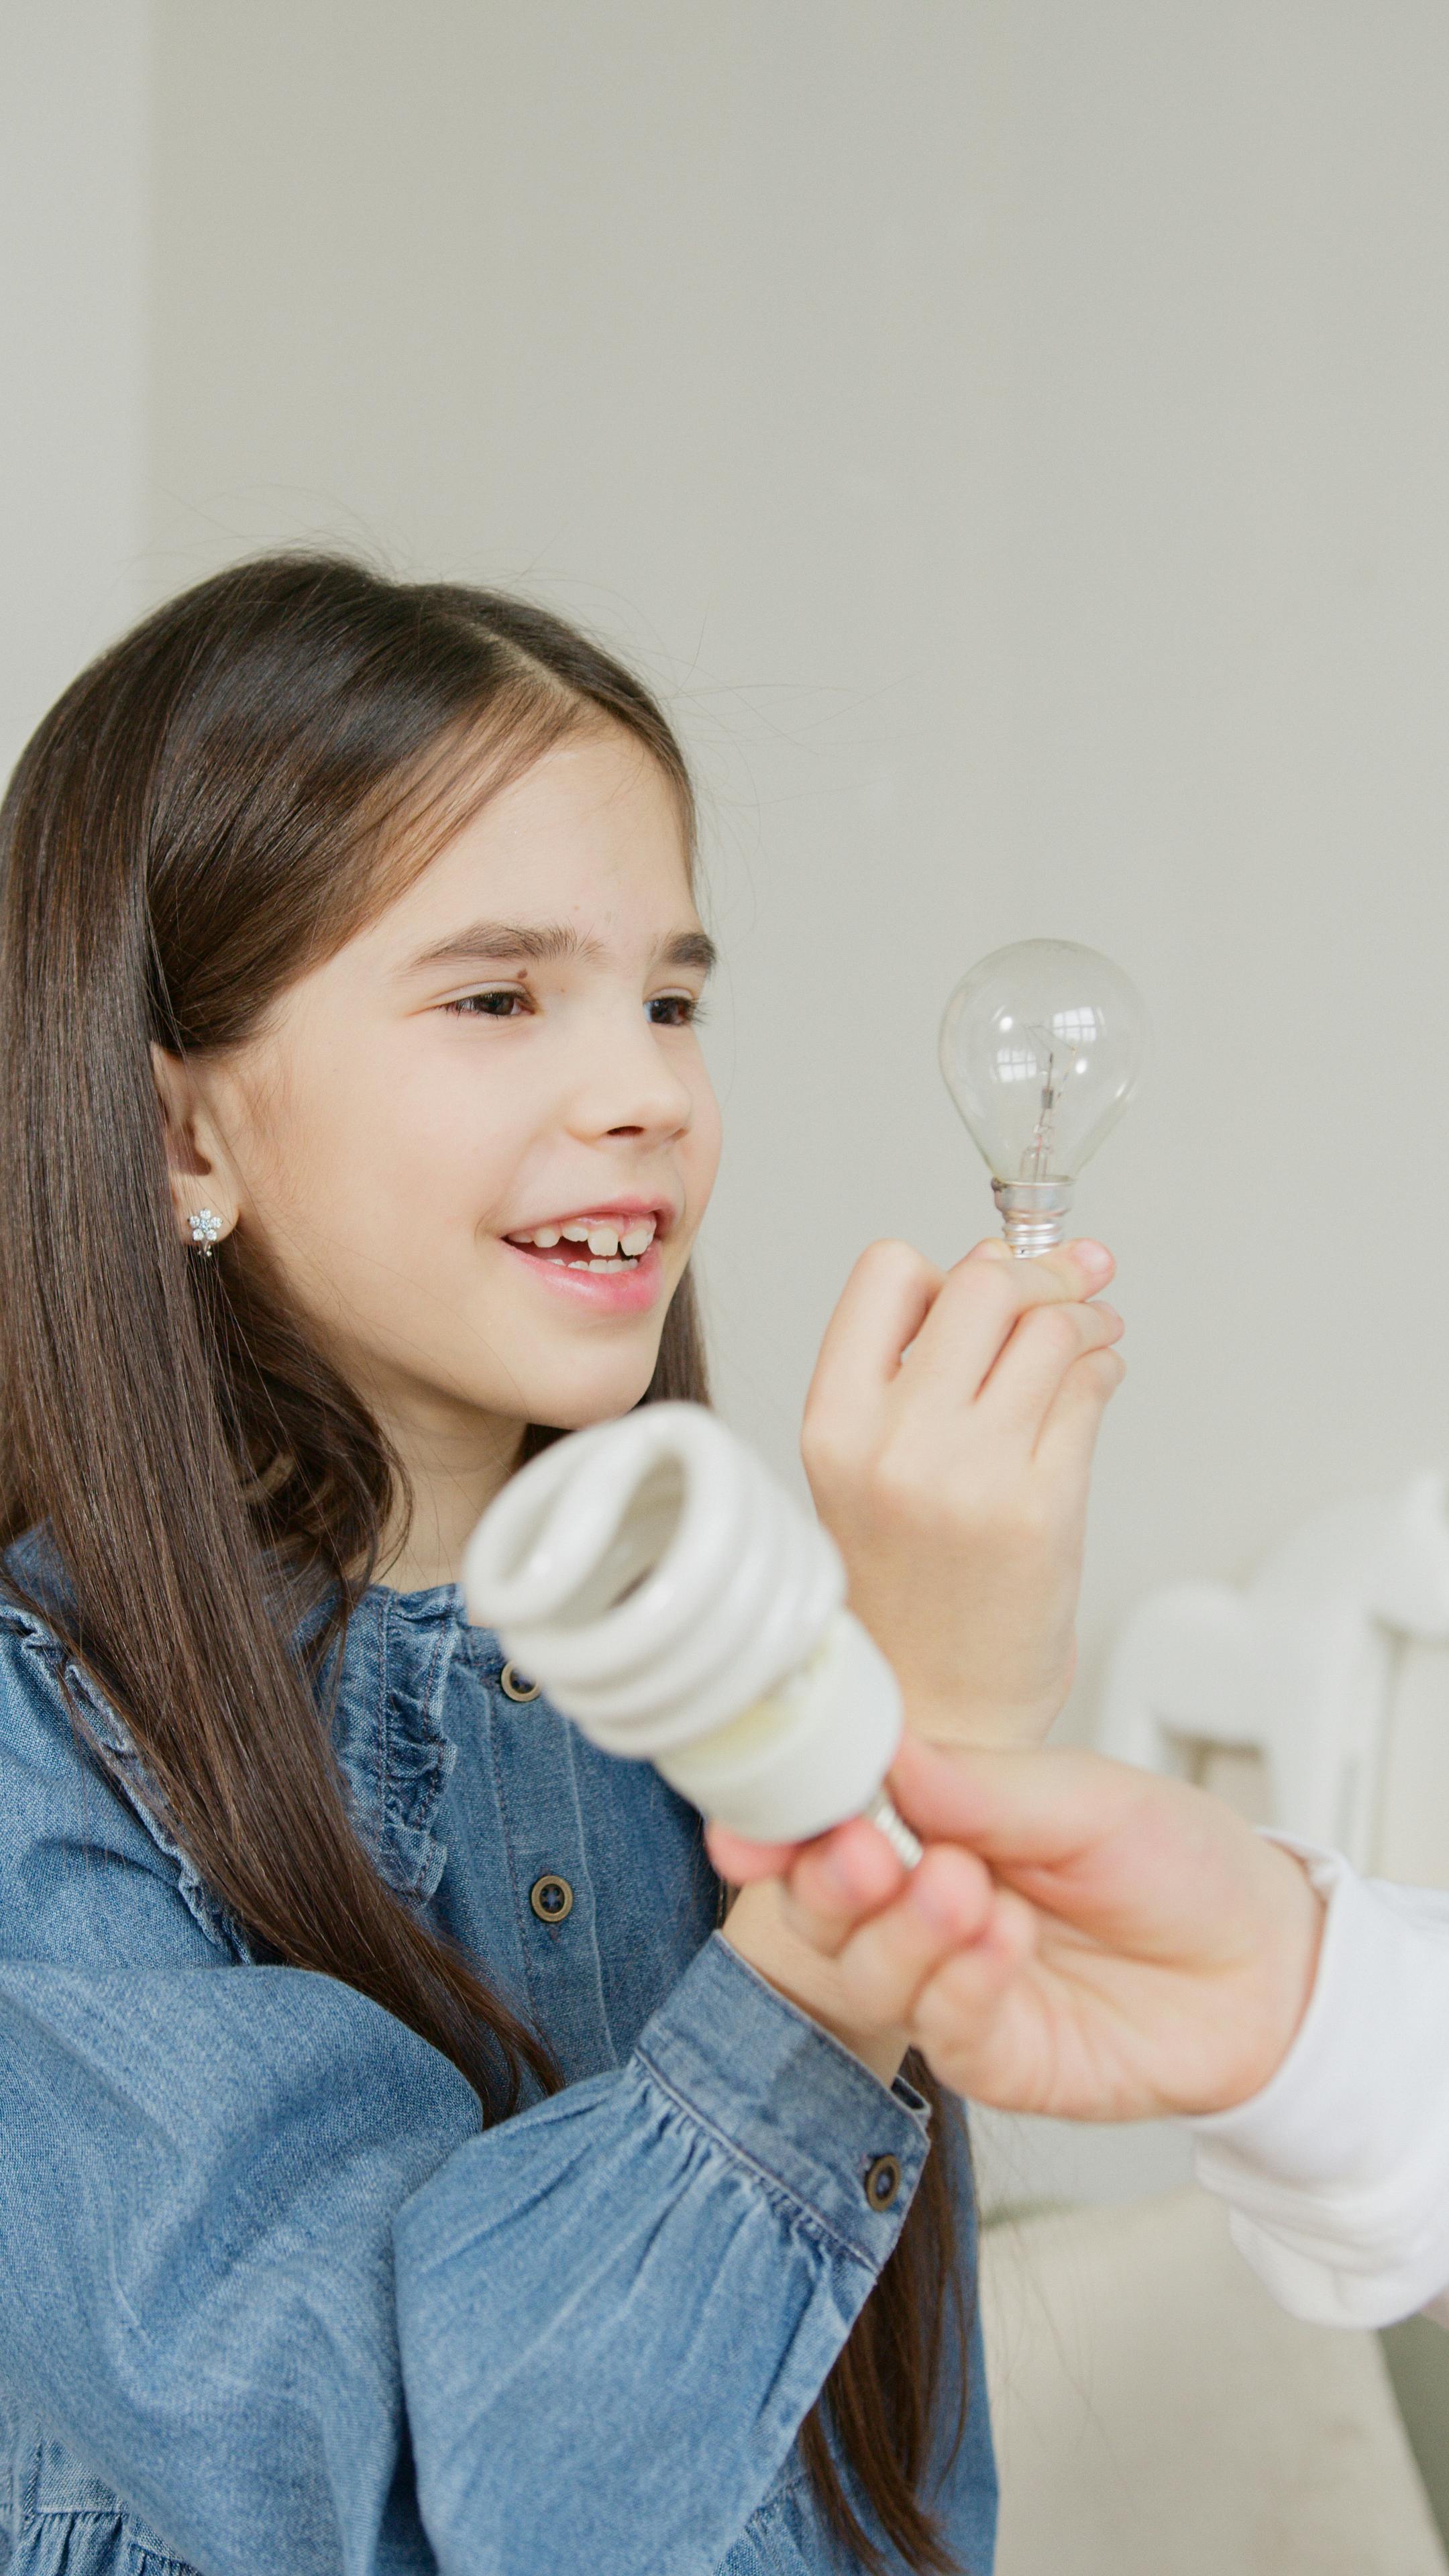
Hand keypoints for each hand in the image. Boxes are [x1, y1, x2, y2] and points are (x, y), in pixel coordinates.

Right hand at [709, 1734, 1325, 2121]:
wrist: (1265, 1960)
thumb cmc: (1176, 1862)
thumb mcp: (1090, 1796)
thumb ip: (988, 1788)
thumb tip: (896, 1758)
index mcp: (928, 1826)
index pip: (822, 1825)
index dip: (775, 1826)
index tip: (750, 1820)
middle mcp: (920, 1910)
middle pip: (819, 1910)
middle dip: (826, 1883)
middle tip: (865, 1853)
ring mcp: (950, 1989)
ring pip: (867, 1977)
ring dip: (904, 1933)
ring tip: (966, 1889)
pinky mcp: (994, 2060)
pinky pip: (944, 2035)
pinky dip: (963, 1985)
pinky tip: (1003, 1943)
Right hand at [800, 1235, 1124, 1748]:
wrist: (938, 1712)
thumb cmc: (908, 1588)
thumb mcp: (870, 1467)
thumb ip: (921, 1367)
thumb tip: (1016, 1255)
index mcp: (832, 1423)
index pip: (888, 1271)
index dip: (945, 1267)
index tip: (984, 1281)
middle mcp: (895, 1443)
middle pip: (983, 1284)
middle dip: (1041, 1274)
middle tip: (1068, 1285)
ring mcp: (971, 1476)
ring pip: (1051, 1330)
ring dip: (1086, 1317)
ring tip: (1091, 1338)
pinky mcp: (1043, 1508)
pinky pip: (1090, 1390)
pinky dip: (1104, 1369)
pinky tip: (1095, 1386)